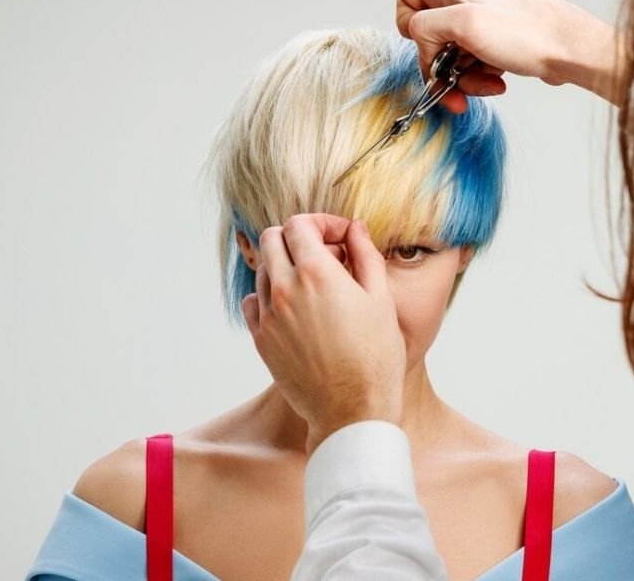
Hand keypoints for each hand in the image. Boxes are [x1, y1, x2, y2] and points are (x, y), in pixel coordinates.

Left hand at [241, 213, 405, 453]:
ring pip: (262, 270)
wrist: (352, 411)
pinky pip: (252, 303)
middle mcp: (284, 290)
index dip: (322, 222)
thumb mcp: (381, 299)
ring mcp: (268, 316)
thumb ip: (365, 255)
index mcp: (316, 273)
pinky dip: (269, 295)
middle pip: (272, 239)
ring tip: (314, 283)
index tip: (340, 237)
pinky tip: (294, 307)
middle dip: (298, 237)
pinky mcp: (261, 340)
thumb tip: (354, 229)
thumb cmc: (375, 358)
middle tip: (325, 253)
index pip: (300, 224)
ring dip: (284, 265)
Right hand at [395, 0, 619, 110]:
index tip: (429, 54)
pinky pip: (476, 61)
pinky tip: (498, 81)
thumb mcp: (464, 24)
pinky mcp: (500, 39)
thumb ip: (427, 25)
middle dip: (439, 66)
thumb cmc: (528, 34)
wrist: (573, 49)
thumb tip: (417, 37)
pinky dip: (482, 76)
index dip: (411, 33)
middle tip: (451, 88)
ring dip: (463, 77)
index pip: (408, 3)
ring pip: (453, 54)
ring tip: (486, 84)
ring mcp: (485, 18)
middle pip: (430, 36)